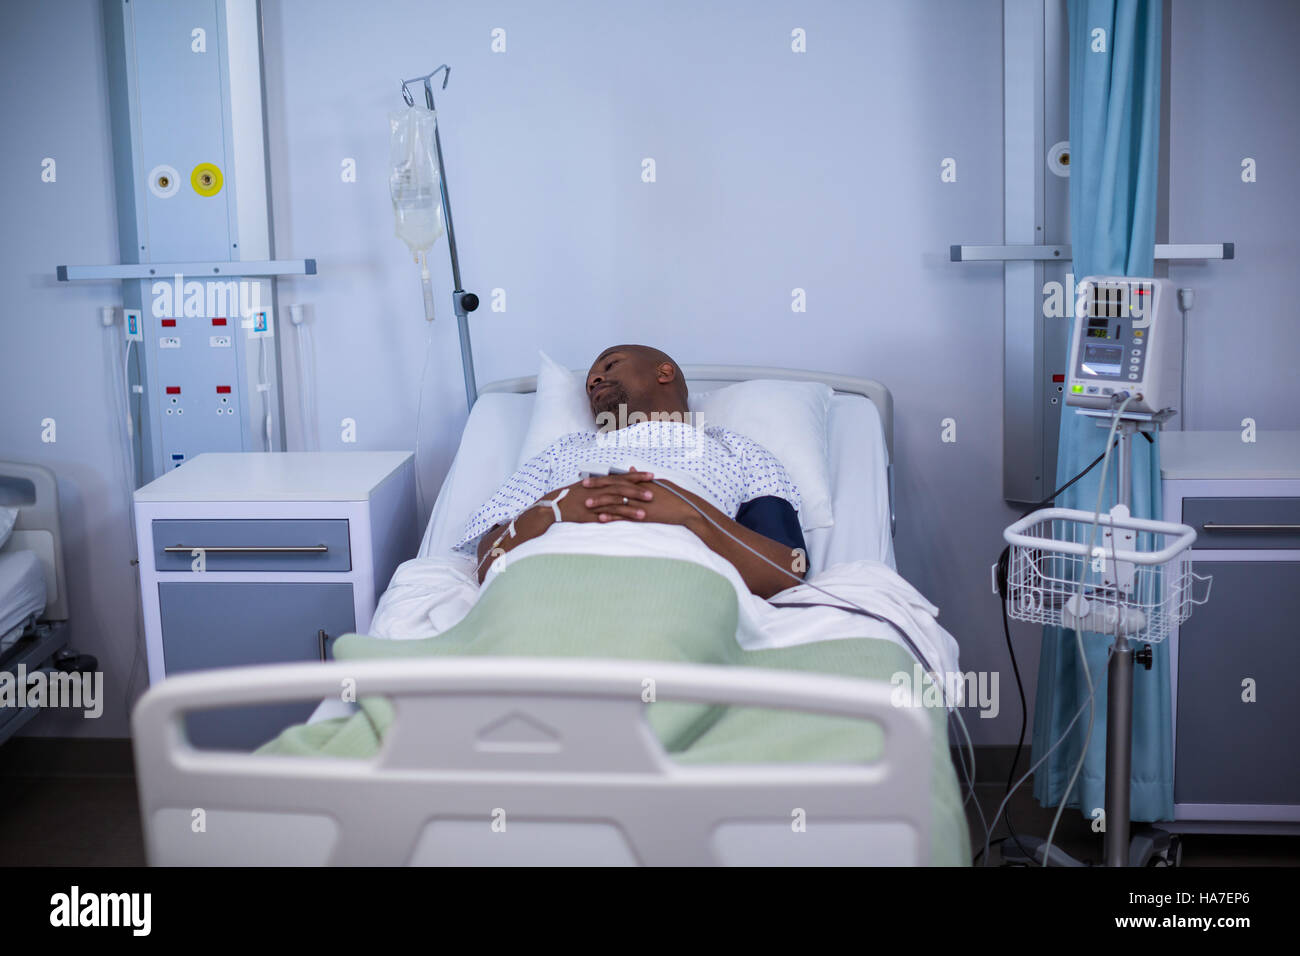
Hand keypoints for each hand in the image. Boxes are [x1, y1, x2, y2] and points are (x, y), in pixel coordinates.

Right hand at [534, 472, 656, 523]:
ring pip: (615, 505)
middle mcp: (598, 491)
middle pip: (621, 489)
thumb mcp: (589, 485)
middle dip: (637, 492)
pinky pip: (604, 517)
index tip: (651, 475)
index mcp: (600, 482)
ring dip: (630, 509)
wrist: (555, 505)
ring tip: (644, 514)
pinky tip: (625, 522)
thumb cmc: (573, 494)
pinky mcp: (589, 516)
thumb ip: (605, 482)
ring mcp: (594, 504)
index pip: (622, 477)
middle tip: (652, 495)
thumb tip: (619, 478)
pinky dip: (615, 519)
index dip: (637, 476)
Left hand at [586, 474, 699, 527]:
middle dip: (597, 487)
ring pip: (616, 501)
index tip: (589, 478)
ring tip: (587, 504)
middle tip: (581, 487)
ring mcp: (640, 503)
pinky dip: (612, 517)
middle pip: (614, 487)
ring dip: (600, 503)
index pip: (617, 478)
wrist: (685, 509)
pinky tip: (601, 519)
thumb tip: (629, 469)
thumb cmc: (673, 495)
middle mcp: (638, 490)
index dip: (602, 478)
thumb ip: (640, 477)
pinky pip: (625, 516)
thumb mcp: (657, 483)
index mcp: (640, 482)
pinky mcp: (643, 515)